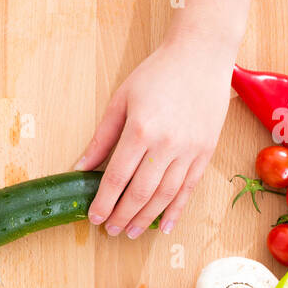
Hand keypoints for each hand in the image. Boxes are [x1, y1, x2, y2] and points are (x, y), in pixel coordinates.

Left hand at [73, 28, 234, 236]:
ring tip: (130, 233)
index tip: (93, 218)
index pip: (117, 177)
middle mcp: (167, 144)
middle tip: (109, 231)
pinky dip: (176, 210)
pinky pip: (190, 188)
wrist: (202, 54)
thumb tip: (80, 167)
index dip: (104, 202)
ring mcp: (190, 149)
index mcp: (141, 130)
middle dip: (122, 216)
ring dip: (145, 218)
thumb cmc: (157, 73)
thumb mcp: (121, 100)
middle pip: (140, 192)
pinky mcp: (206, 151)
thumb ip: (102, 137)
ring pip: (165, 195)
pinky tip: (163, 226)